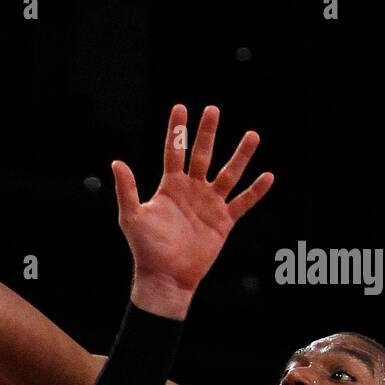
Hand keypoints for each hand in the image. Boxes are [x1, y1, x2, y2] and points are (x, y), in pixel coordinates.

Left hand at [111, 105, 272, 317]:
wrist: (166, 277)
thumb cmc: (146, 248)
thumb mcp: (132, 217)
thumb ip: (127, 189)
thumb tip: (116, 162)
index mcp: (170, 187)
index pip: (174, 151)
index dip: (177, 131)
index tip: (180, 107)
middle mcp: (191, 191)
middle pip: (202, 155)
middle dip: (207, 133)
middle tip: (213, 109)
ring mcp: (209, 204)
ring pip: (228, 174)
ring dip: (240, 155)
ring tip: (253, 135)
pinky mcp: (224, 221)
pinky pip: (243, 202)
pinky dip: (256, 191)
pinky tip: (268, 176)